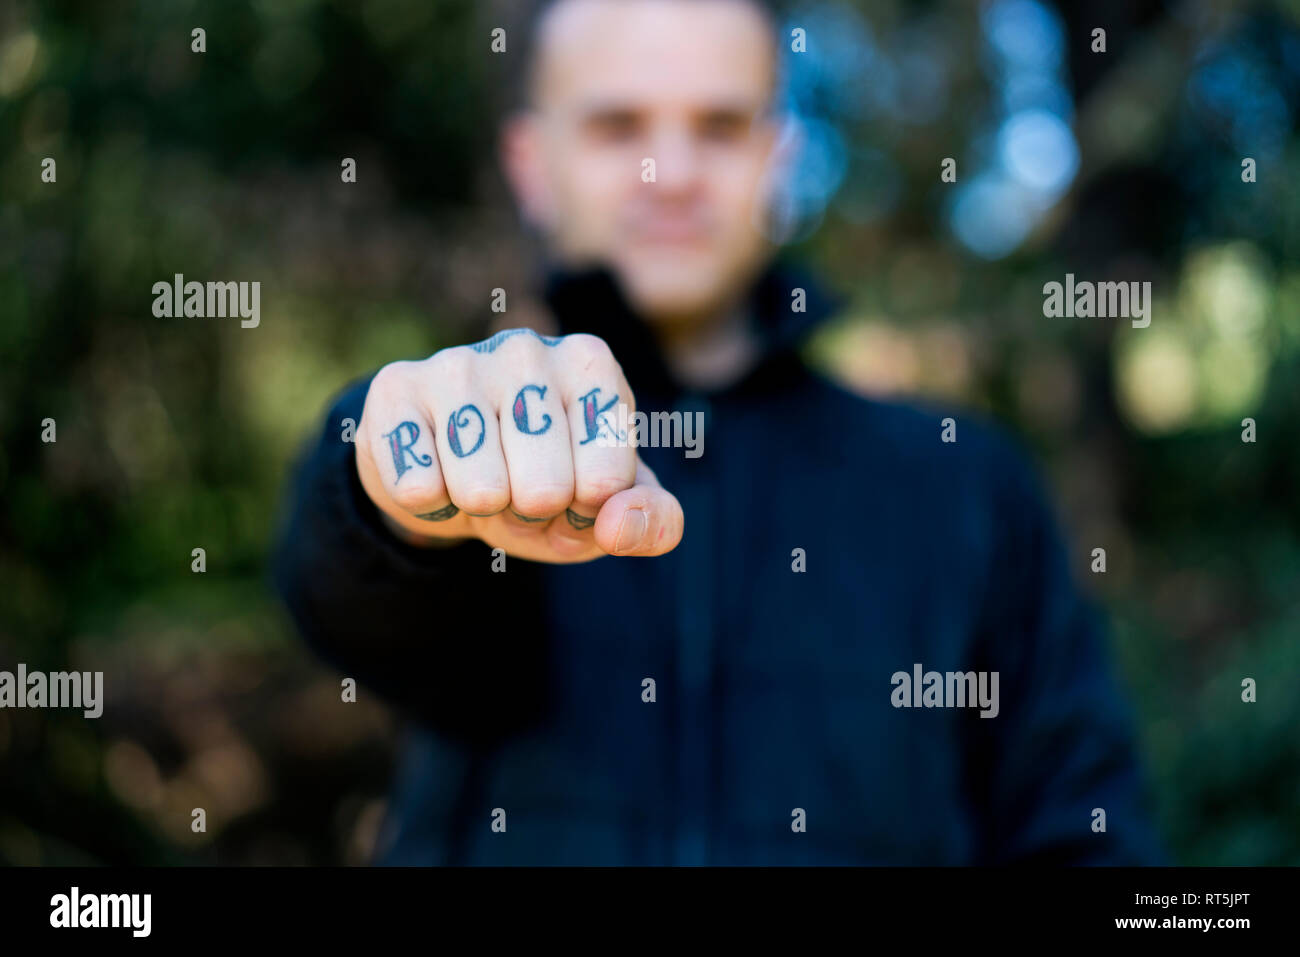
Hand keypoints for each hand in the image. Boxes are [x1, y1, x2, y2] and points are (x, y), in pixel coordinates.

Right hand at [355, 329, 684, 562]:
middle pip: (545, 490)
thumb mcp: (608, 506)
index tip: (575, 487)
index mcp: (591, 363)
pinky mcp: (396, 389)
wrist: (453, 468)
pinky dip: (431, 503)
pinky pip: (418, 487)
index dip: (585, 511)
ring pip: (482, 491)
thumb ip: (650, 520)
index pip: (606, 482)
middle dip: (532, 515)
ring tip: (483, 481)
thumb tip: (618, 525)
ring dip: (483, 510)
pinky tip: (435, 471)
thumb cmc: (547, 480)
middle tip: (521, 489)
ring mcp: (457, 363)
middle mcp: (527, 349)